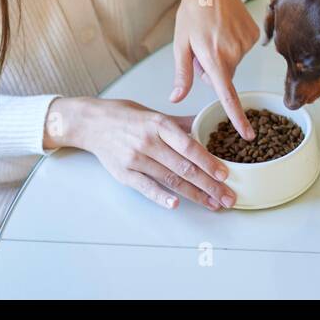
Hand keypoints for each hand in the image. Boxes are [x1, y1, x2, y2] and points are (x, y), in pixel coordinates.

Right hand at [45, 96, 234, 209]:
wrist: (91, 123)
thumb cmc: (125, 117)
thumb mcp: (154, 113)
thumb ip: (180, 123)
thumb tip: (207, 123)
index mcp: (159, 124)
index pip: (189, 147)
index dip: (209, 162)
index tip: (225, 174)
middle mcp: (149, 142)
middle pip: (184, 167)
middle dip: (209, 185)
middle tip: (228, 197)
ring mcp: (135, 159)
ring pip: (170, 180)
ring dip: (195, 194)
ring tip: (213, 204)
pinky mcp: (124, 173)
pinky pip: (146, 187)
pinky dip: (161, 197)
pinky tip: (176, 205)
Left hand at [171, 0, 260, 139]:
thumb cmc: (192, 14)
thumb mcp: (181, 44)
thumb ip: (183, 75)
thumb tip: (177, 99)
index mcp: (213, 58)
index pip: (227, 95)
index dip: (237, 117)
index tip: (248, 134)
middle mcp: (233, 53)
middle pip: (224, 76)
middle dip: (213, 68)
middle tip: (201, 46)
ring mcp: (246, 43)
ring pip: (233, 62)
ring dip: (222, 54)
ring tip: (213, 32)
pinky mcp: (254, 35)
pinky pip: (242, 50)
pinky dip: (233, 44)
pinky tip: (225, 28)